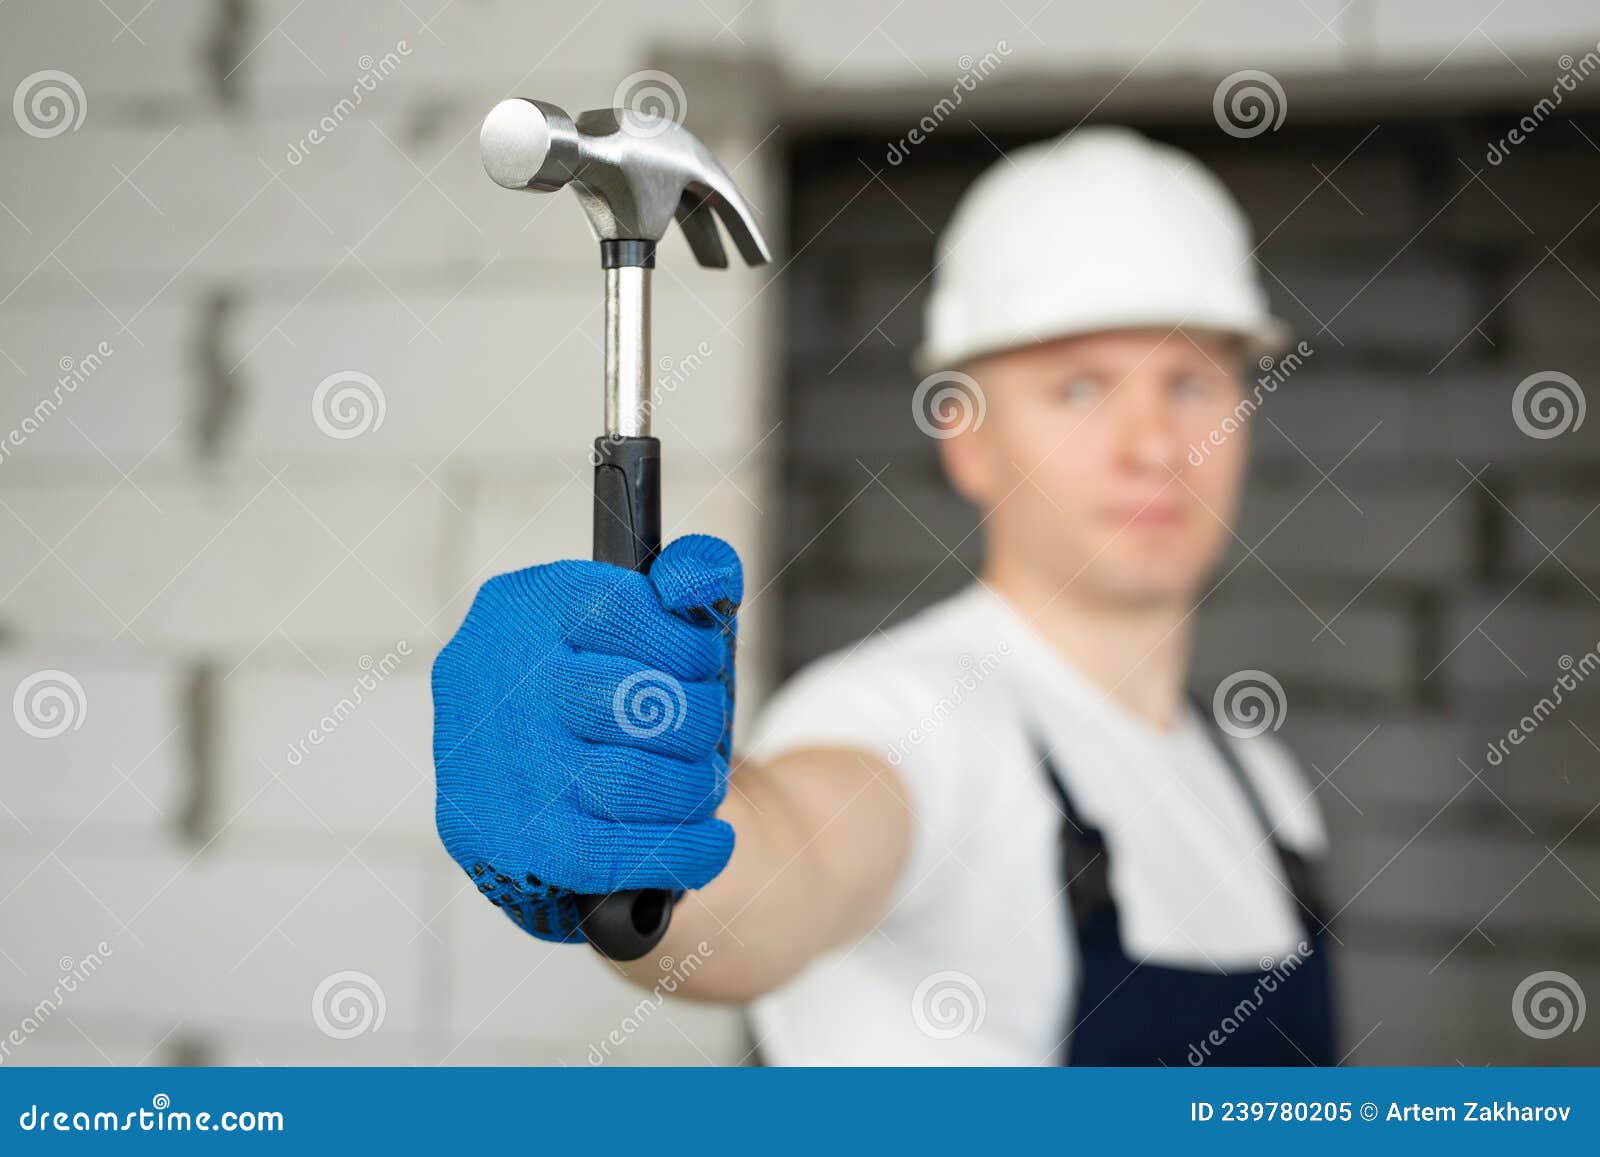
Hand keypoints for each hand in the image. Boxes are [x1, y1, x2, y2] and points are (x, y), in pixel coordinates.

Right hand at [432, 535, 740, 941]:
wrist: (527, 793)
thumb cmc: (596, 694)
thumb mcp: (637, 617)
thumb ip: (686, 578)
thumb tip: (703, 578)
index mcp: (519, 609)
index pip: (619, 609)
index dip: (685, 642)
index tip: (702, 663)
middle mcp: (492, 682)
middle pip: (636, 702)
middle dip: (698, 723)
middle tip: (706, 734)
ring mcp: (495, 768)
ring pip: (631, 782)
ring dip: (694, 788)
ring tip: (703, 784)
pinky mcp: (507, 843)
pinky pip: (613, 853)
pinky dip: (683, 849)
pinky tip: (712, 841)